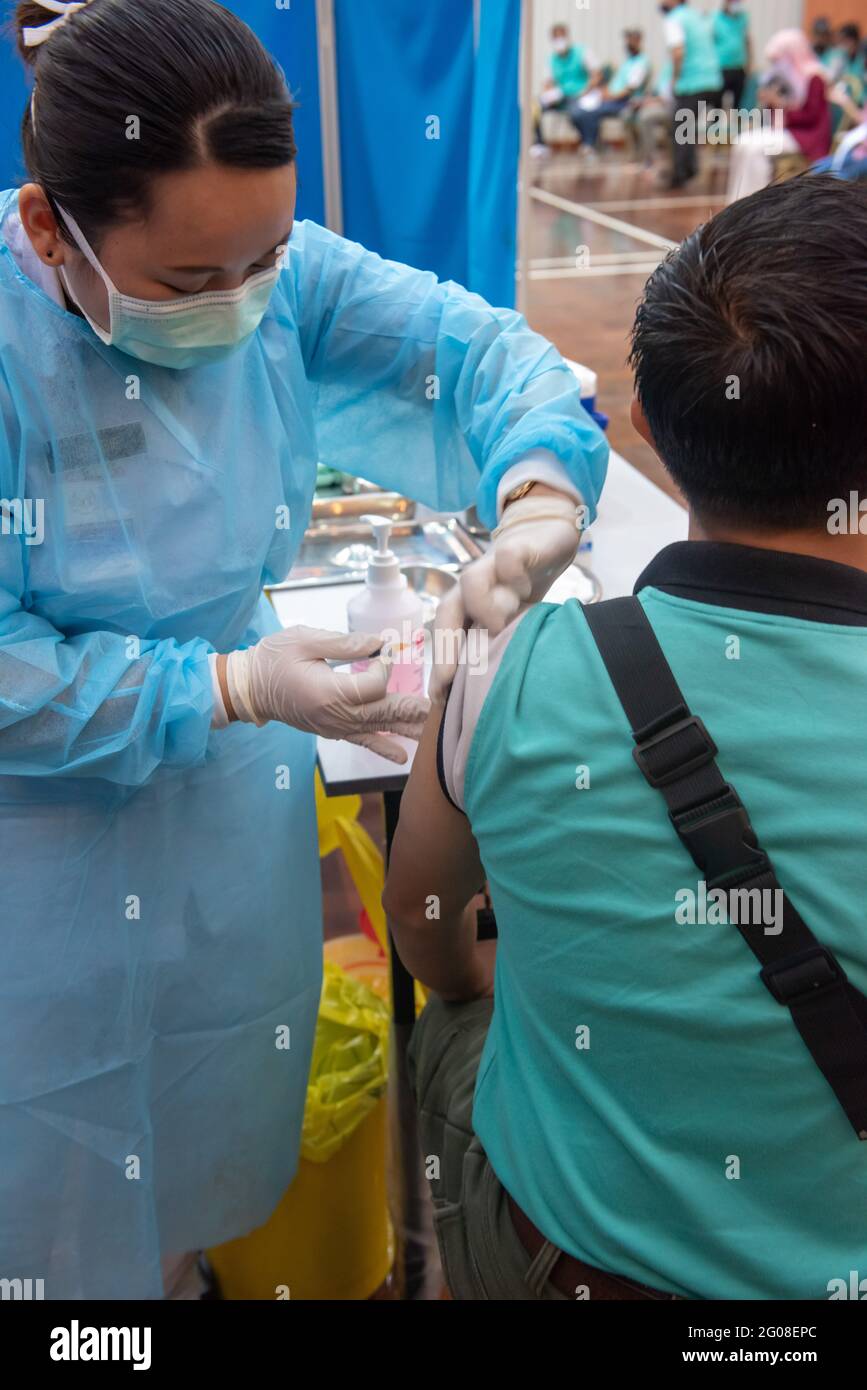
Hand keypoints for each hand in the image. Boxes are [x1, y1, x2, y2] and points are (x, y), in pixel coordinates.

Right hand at [225, 626, 429, 763]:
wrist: (248, 688)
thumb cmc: (273, 658)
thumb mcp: (305, 639)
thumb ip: (345, 643)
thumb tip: (380, 642)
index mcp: (329, 692)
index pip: (374, 686)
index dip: (384, 665)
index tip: (384, 648)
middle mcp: (335, 716)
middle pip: (384, 711)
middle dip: (415, 707)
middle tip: (446, 703)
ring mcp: (334, 727)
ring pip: (379, 728)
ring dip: (408, 729)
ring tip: (437, 732)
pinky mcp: (332, 730)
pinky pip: (362, 742)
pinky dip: (383, 748)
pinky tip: (402, 759)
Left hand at [429, 490, 580, 699]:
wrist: (547, 537)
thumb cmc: (524, 586)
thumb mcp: (512, 620)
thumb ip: (496, 643)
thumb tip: (484, 692)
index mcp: (468, 605)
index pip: (445, 634)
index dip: (440, 665)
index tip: (439, 698)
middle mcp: (473, 586)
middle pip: (446, 610)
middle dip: (446, 647)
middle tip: (451, 679)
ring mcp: (493, 565)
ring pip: (471, 582)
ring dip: (483, 608)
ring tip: (499, 625)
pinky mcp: (518, 547)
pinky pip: (507, 557)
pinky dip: (513, 574)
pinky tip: (525, 590)